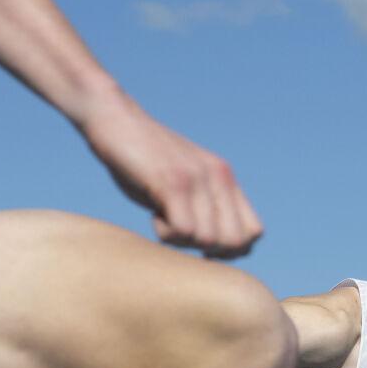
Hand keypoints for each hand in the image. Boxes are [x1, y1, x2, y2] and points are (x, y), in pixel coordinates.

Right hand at [79, 100, 261, 259]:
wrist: (113, 117)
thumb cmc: (142, 158)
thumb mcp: (184, 180)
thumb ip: (203, 204)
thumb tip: (213, 249)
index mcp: (225, 179)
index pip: (253, 233)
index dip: (229, 249)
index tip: (199, 242)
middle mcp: (218, 178)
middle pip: (235, 243)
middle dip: (206, 251)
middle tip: (179, 231)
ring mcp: (197, 179)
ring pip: (208, 240)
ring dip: (181, 241)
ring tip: (162, 217)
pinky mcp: (172, 182)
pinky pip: (184, 230)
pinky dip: (165, 233)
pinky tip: (153, 214)